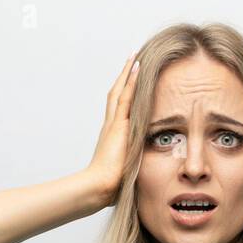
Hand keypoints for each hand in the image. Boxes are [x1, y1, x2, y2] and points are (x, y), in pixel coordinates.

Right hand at [84, 52, 141, 207]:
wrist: (99, 187)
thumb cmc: (111, 187)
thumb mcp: (126, 172)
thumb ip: (133, 168)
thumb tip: (143, 175)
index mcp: (112, 136)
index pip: (119, 109)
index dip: (125, 94)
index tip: (131, 82)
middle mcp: (110, 125)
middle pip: (116, 94)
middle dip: (124, 77)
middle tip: (131, 60)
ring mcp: (113, 123)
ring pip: (120, 91)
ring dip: (127, 73)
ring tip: (134, 55)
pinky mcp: (118, 124)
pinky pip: (126, 96)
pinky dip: (130, 80)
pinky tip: (137, 65)